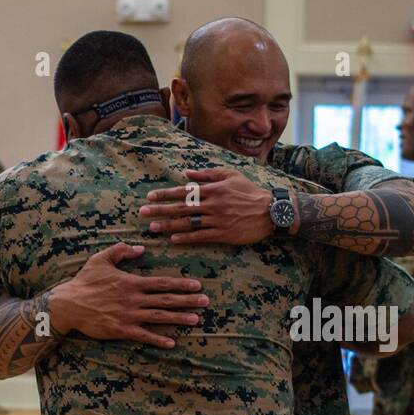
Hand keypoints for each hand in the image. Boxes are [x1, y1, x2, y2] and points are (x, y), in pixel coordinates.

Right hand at [48, 242, 208, 348]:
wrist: (68, 304)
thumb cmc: (85, 281)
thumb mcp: (101, 259)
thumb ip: (121, 251)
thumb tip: (141, 247)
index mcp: (131, 282)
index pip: (162, 283)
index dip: (181, 284)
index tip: (197, 285)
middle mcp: (133, 299)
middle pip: (166, 300)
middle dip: (188, 301)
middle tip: (206, 302)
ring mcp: (129, 315)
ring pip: (159, 317)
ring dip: (179, 319)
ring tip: (196, 320)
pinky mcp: (121, 330)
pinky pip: (143, 335)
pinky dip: (158, 339)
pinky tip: (172, 342)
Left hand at [139, 168, 277, 245]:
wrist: (271, 212)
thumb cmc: (250, 192)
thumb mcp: (230, 175)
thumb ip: (207, 174)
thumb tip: (186, 175)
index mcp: (213, 189)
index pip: (184, 192)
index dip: (165, 194)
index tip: (150, 197)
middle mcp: (213, 204)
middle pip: (181, 208)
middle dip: (160, 210)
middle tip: (142, 213)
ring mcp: (218, 220)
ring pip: (188, 223)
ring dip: (168, 226)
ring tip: (153, 228)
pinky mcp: (224, 234)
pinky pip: (201, 236)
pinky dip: (186, 238)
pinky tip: (173, 240)